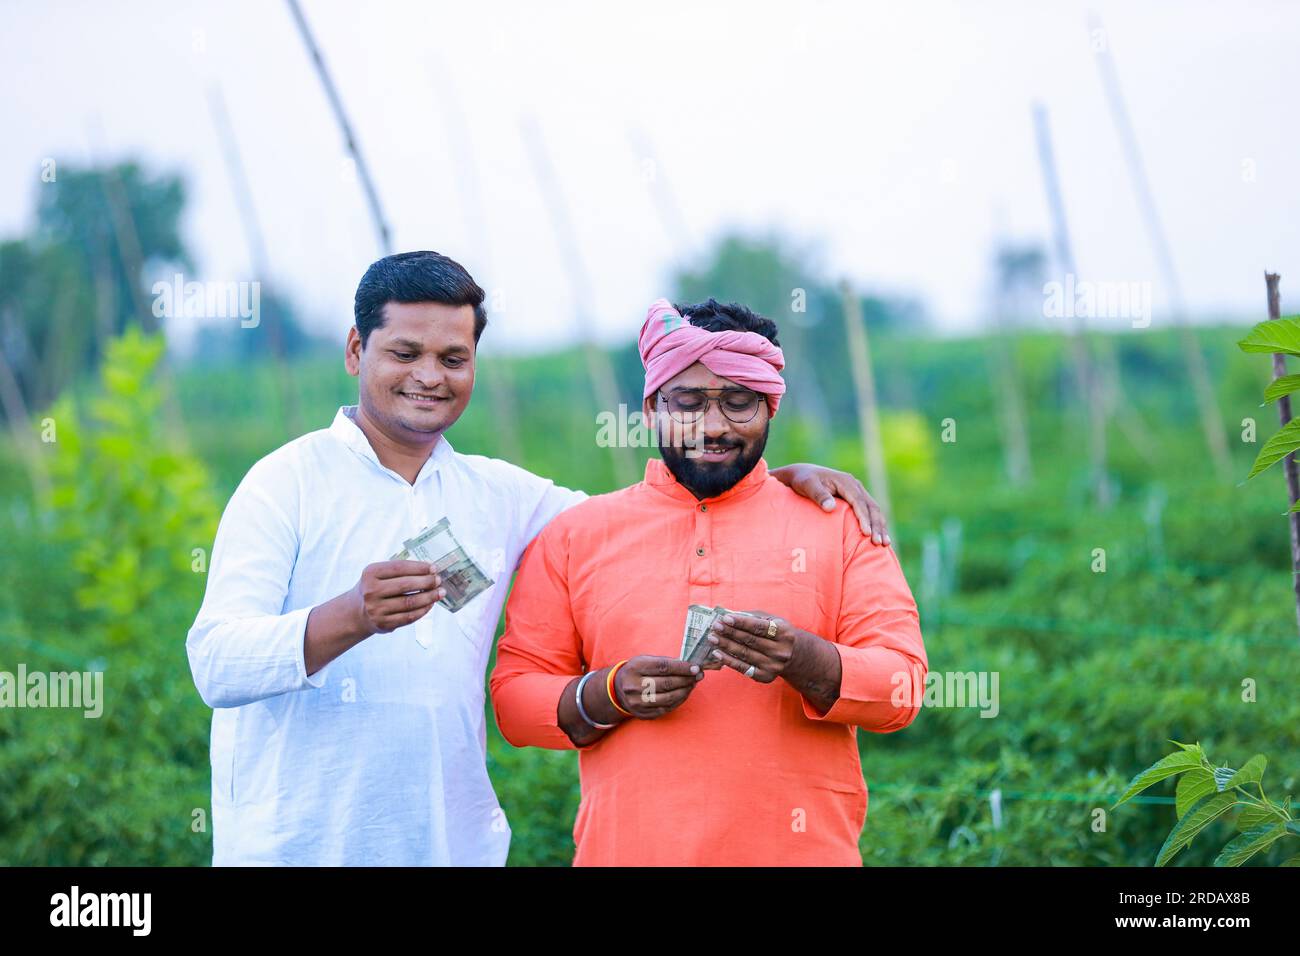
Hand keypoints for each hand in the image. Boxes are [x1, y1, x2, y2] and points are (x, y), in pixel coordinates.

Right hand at [350, 560, 443, 635]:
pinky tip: (430, 604)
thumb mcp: (378, 574)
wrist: (357, 612)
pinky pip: (409, 617)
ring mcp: (376, 609)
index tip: (434, 568)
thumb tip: (430, 571)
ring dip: (429, 597)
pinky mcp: (384, 624)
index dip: (419, 567)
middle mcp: (371, 591)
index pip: (399, 568)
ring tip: (440, 592)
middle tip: (439, 580)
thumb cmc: (375, 588)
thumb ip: (399, 571)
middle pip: (406, 585)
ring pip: (410, 603)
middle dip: (426, 582)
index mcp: (370, 574)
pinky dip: (423, 610)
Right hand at [613, 656, 704, 718]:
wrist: (618, 689)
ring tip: (693, 684)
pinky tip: (684, 693)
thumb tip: (688, 665)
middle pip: (667, 683)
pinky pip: (666, 708)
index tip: (695, 667)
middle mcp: (634, 686)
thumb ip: (665, 662)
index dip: (681, 667)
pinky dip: (678, 700)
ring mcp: (637, 702)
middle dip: (686, 679)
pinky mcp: (642, 714)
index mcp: (635, 668)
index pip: (663, 667)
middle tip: (699, 675)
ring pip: (668, 698)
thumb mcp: (645, 660)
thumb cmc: (637, 671)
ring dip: (685, 691)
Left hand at [705, 610, 798, 682]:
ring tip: (712, 638)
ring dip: (726, 645)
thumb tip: (729, 616)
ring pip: (745, 654)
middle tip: (715, 626)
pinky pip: (743, 668)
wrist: (794, 656)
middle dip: (730, 632)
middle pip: (750, 641)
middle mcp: (780, 651)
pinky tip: (717, 653)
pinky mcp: (765, 676)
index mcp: (784, 633)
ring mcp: (773, 665)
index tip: (725, 618)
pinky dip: (728, 661)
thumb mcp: (773, 621)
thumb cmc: (778, 633)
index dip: (741, 622)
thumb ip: (754, 617)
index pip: (759, 627)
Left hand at [768, 464, 889, 545]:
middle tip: (879, 543)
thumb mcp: (807, 486)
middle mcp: (855, 486)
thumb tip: (830, 508)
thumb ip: (819, 495)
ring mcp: (858, 492)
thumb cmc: (804, 481)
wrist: (803, 474)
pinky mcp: (857, 499)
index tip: (866, 533)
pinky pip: (870, 512)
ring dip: (880, 526)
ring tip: (885, 544)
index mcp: (846, 482)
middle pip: (871, 507)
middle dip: (877, 525)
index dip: (864, 518)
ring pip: (874, 510)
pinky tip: (880, 537)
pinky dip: (876, 524)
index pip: (859, 502)